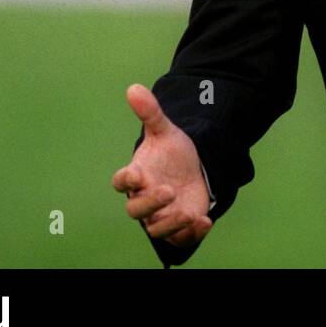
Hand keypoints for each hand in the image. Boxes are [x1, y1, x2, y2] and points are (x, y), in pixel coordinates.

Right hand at [111, 83, 212, 247]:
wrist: (193, 170)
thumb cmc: (172, 153)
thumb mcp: (165, 131)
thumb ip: (150, 112)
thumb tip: (134, 87)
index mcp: (136, 176)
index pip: (121, 181)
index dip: (125, 179)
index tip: (135, 173)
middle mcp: (143, 199)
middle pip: (135, 210)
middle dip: (150, 203)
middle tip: (169, 191)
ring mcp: (160, 215)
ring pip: (156, 229)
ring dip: (171, 223)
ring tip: (189, 211)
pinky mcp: (178, 227)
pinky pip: (179, 238)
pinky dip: (190, 234)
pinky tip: (205, 221)